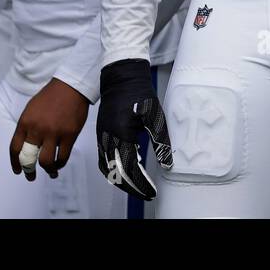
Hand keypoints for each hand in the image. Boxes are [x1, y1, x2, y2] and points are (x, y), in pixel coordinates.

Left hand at [10, 78, 89, 180]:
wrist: (70, 86)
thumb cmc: (50, 97)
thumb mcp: (31, 109)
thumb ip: (27, 127)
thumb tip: (25, 147)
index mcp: (25, 122)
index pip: (15, 148)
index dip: (15, 163)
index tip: (17, 170)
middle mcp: (37, 129)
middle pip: (29, 158)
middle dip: (29, 171)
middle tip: (31, 176)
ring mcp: (54, 132)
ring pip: (46, 161)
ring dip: (48, 170)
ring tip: (51, 172)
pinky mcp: (69, 134)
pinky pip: (63, 157)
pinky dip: (60, 163)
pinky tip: (60, 163)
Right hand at [96, 59, 171, 200]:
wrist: (121, 76)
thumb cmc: (139, 93)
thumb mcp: (155, 116)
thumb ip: (161, 142)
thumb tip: (168, 164)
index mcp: (121, 135)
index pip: (130, 169)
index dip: (140, 184)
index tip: (152, 192)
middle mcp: (108, 138)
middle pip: (116, 173)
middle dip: (131, 187)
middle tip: (146, 193)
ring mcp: (102, 136)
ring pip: (107, 168)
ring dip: (121, 180)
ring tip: (137, 187)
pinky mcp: (101, 134)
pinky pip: (103, 159)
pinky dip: (113, 170)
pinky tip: (126, 171)